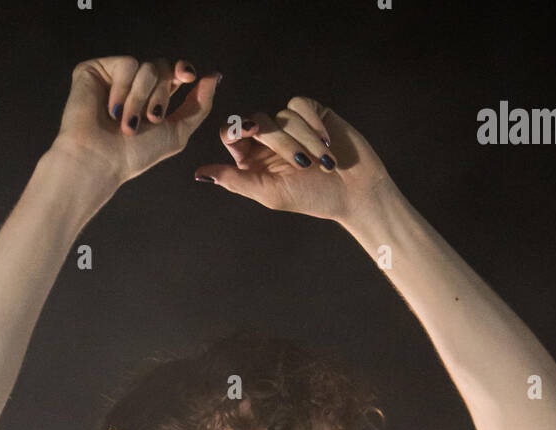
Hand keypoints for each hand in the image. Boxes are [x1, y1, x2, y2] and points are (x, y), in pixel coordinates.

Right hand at [51, 56, 219, 187]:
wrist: (101, 160)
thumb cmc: (135, 154)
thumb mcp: (177, 133)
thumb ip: (199, 106)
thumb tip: (215, 76)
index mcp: (152, 98)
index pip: (173, 72)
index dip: (183, 69)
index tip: (187, 76)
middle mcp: (134, 85)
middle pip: (162, 68)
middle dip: (161, 96)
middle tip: (149, 121)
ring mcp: (114, 76)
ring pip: (146, 67)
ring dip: (142, 99)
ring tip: (128, 123)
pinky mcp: (95, 70)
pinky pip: (126, 64)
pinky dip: (123, 90)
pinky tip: (111, 111)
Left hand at [193, 98, 388, 223]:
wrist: (355, 191)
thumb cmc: (312, 198)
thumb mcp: (270, 193)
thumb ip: (236, 181)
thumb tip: (200, 172)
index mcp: (252, 161)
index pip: (231, 133)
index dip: (236, 128)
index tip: (250, 131)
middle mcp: (268, 140)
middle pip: (257, 122)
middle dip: (281, 142)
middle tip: (302, 164)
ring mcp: (290, 125)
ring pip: (283, 114)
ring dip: (303, 139)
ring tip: (324, 162)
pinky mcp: (312, 113)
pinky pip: (301, 105)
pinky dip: (313, 123)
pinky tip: (328, 143)